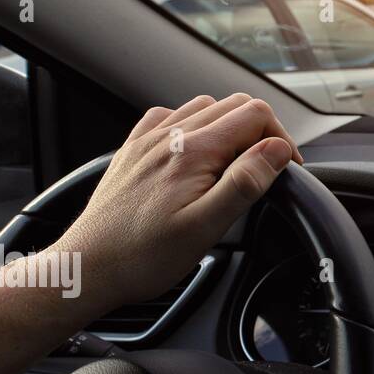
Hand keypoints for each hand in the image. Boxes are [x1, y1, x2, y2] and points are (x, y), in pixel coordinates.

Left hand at [54, 93, 302, 313]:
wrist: (87, 268)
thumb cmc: (144, 256)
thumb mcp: (206, 227)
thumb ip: (245, 182)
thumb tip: (277, 149)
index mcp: (194, 151)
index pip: (255, 114)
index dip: (281, 138)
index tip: (286, 169)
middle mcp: (170, 135)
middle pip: (234, 105)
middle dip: (261, 130)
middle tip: (266, 168)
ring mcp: (149, 140)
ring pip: (204, 106)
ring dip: (229, 126)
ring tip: (234, 162)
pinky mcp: (134, 151)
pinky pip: (169, 116)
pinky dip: (193, 125)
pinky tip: (195, 151)